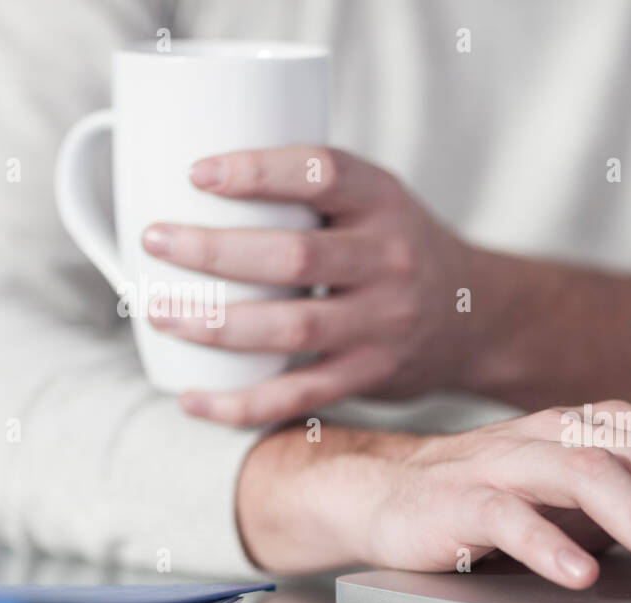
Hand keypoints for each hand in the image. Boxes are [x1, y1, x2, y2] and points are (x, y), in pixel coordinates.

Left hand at [144, 146, 630, 423]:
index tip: (196, 173)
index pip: (322, 172)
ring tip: (160, 312)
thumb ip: (309, 191)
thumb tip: (185, 177)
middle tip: (155, 239)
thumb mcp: (374, 201)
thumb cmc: (395, 249)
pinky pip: (301, 395)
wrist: (475, 317)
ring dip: (214, 324)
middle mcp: (390, 261)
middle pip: (294, 256)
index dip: (257, 171)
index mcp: (384, 201)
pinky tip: (195, 399)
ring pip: (291, 328)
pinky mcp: (373, 374)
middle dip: (212, 250)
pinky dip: (243, 403)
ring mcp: (385, 323)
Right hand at [237, 401, 630, 596]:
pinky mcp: (460, 496)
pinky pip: (507, 514)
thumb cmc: (506, 503)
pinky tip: (581, 578)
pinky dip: (547, 543)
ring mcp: (511, 459)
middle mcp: (566, 431)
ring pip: (592, 478)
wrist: (393, 496)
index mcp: (608, 429)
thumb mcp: (603, 498)